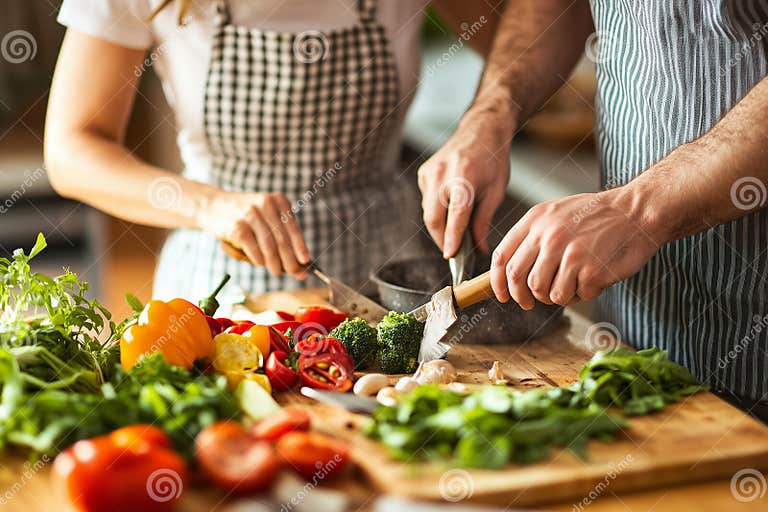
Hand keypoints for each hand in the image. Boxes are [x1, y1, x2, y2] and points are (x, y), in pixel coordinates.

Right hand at [199, 191, 310, 277]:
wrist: (213, 206)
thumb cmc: (245, 216)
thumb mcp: (266, 215)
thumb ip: (281, 234)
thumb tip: (299, 262)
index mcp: (279, 200)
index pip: (293, 228)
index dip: (301, 247)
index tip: (306, 262)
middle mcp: (266, 204)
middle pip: (283, 240)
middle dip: (291, 261)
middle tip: (296, 274)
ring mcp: (251, 214)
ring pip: (270, 247)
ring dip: (275, 264)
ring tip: (277, 272)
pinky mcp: (237, 226)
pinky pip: (254, 250)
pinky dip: (259, 260)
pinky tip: (260, 263)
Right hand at [418, 107, 513, 256]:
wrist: (481, 129)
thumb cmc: (493, 160)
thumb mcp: (496, 192)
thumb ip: (483, 222)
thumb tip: (478, 249)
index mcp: (464, 179)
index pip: (455, 216)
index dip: (452, 239)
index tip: (451, 256)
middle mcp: (443, 175)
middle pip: (434, 219)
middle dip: (442, 239)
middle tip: (453, 253)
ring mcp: (430, 173)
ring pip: (428, 212)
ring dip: (439, 226)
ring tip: (455, 232)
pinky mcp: (424, 173)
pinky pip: (426, 201)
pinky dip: (436, 210)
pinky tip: (450, 207)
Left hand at [490, 184, 665, 309]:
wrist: (637, 211)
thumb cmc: (598, 215)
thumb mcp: (556, 213)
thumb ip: (533, 237)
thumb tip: (510, 272)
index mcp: (536, 220)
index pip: (502, 257)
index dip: (497, 282)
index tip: (503, 295)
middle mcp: (549, 236)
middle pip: (519, 279)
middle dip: (521, 297)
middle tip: (529, 302)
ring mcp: (569, 254)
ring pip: (546, 293)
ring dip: (555, 296)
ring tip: (572, 283)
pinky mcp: (590, 272)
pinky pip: (575, 296)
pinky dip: (582, 294)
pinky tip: (593, 279)